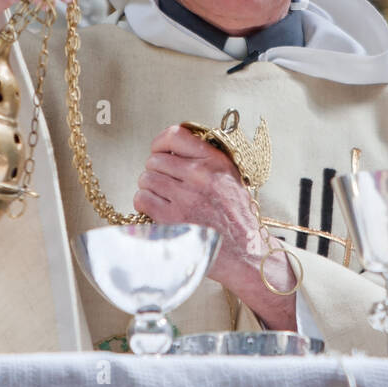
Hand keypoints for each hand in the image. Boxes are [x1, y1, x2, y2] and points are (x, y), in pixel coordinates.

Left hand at [134, 126, 296, 328]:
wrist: (244, 251)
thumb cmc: (237, 217)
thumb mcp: (230, 177)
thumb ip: (205, 160)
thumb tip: (172, 150)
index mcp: (214, 162)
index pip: (175, 136)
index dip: (160, 143)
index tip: (159, 151)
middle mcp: (200, 176)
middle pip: (155, 160)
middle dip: (156, 171)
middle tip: (165, 184)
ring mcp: (185, 197)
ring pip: (146, 179)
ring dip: (150, 189)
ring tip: (163, 199)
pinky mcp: (172, 218)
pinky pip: (143, 199)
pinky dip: (145, 204)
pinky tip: (158, 210)